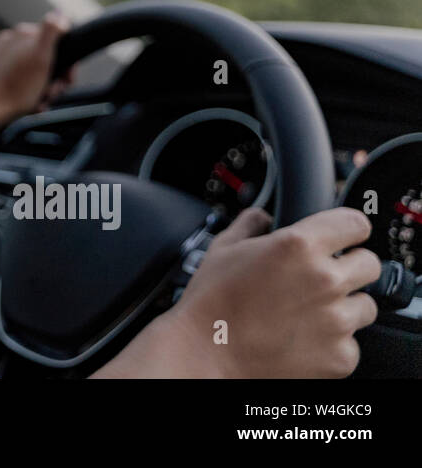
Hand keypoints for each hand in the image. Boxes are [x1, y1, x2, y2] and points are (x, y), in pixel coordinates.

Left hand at [0, 10, 74, 119]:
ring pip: (37, 76)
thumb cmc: (16, 86)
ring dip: (45, 91)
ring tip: (41, 102)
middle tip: (53, 93)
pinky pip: (23, 85)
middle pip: (46, 61)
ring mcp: (3, 62)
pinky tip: (32, 105)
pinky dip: (31, 96)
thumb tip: (60, 13)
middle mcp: (10, 45)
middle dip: (55, 80)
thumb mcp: (40, 55)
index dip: (67, 64)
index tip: (67, 80)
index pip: (55, 44)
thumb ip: (51, 31)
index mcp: (20, 34)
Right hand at [158, 207, 380, 377]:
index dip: (347, 229)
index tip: (342, 237)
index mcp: (298, 246)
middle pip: (369, 263)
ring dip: (344, 306)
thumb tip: (263, 217)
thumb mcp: (222, 248)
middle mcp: (324, 280)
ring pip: (365, 305)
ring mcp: (336, 321)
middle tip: (320, 277)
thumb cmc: (210, 303)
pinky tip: (302, 337)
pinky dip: (333, 341)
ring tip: (308, 312)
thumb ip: (251, 223)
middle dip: (349, 267)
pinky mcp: (340, 356)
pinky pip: (351, 343)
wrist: (205, 352)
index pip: (355, 224)